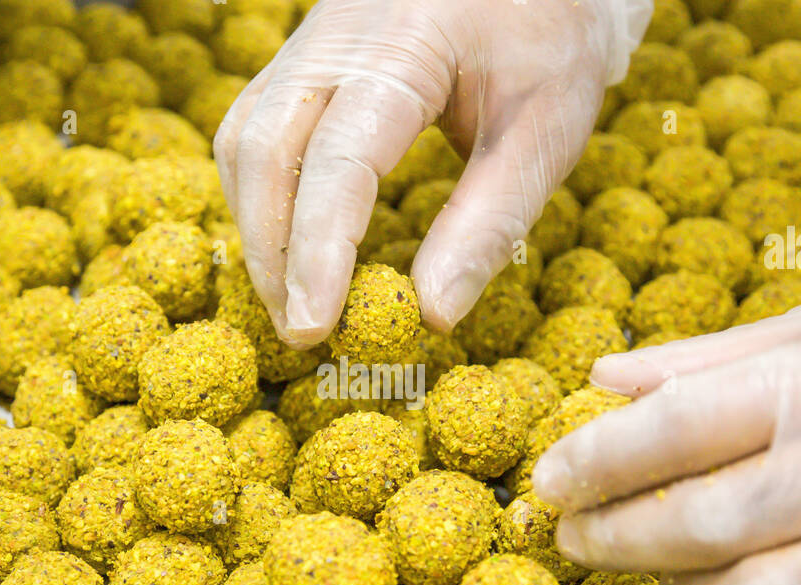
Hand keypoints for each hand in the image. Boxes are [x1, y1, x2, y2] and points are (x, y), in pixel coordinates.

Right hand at [213, 0, 650, 346]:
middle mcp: (335, 35)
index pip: (337, 159)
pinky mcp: (307, 55)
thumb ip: (488, 221)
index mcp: (401, 45)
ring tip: (293, 302)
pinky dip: (262, 194)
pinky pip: (256, 125)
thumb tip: (433, 316)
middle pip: (263, 148)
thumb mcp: (545, 130)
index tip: (316, 327)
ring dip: (258, 227)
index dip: (318, 251)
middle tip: (302, 333)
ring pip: (245, 137)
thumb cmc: (556, 36)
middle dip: (272, 251)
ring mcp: (312, 40)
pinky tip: (288, 245)